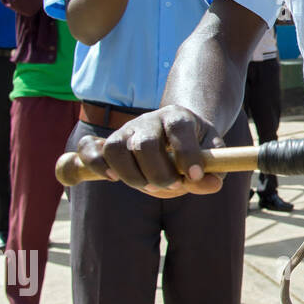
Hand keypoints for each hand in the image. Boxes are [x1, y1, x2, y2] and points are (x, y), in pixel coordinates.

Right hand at [76, 105, 224, 197]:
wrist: (176, 132)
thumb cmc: (196, 146)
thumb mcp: (211, 156)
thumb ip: (214, 170)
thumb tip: (212, 185)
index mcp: (178, 117)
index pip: (179, 128)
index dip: (187, 153)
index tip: (195, 176)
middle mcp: (150, 119)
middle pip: (145, 143)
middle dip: (158, 172)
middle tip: (173, 187)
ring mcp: (127, 129)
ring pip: (116, 147)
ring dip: (130, 174)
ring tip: (148, 187)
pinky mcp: (108, 141)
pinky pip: (90, 148)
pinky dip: (96, 164)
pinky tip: (113, 178)